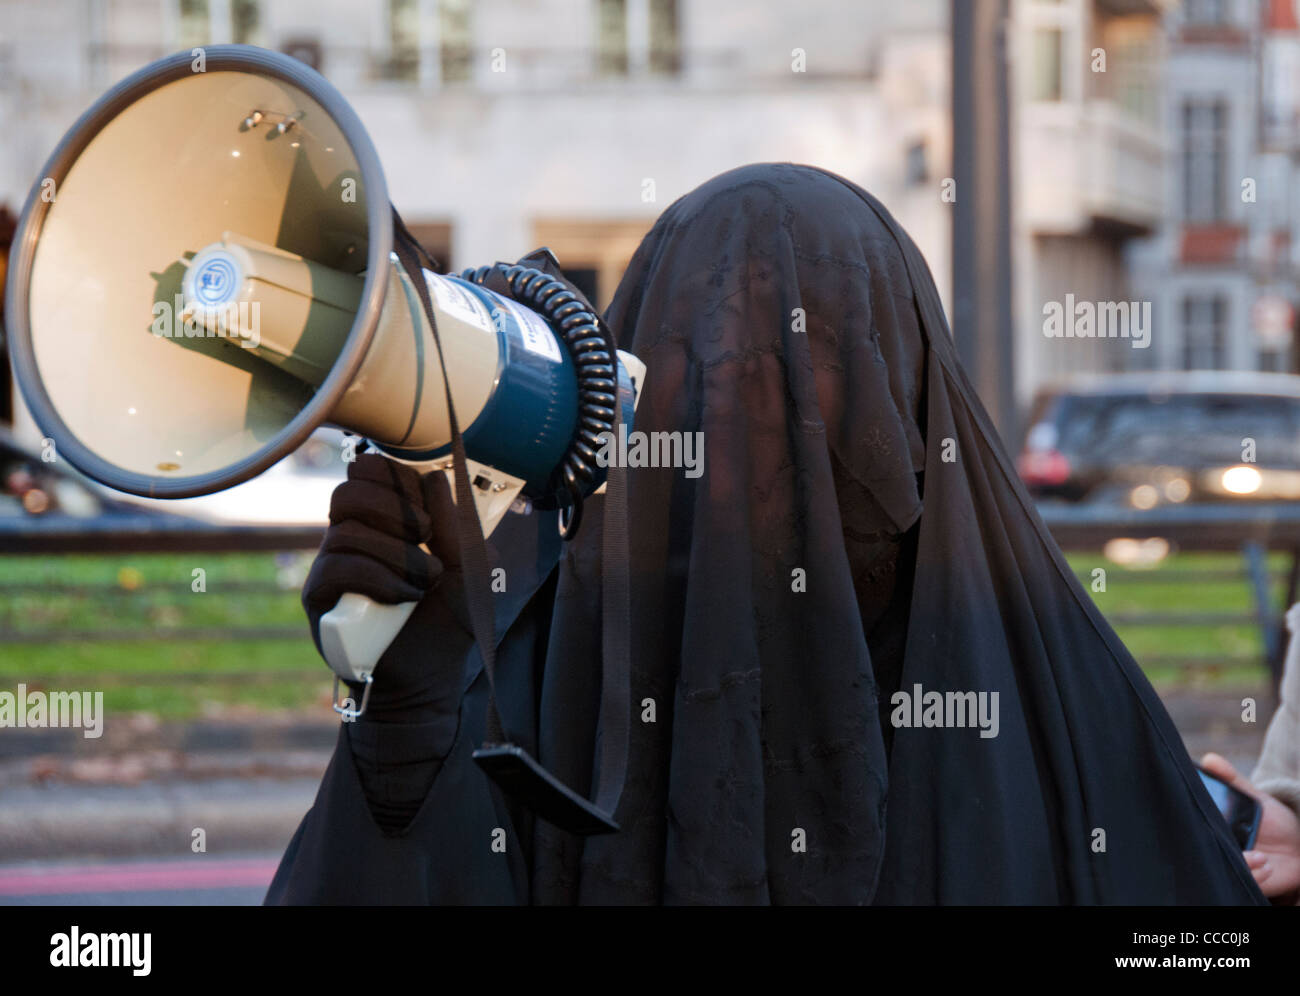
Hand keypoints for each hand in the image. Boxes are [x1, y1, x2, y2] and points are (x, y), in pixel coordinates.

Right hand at [303, 453, 469, 721]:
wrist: (427, 678)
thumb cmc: (449, 619)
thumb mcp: (470, 568)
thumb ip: (457, 524)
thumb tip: (433, 478)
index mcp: (386, 520)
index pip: (371, 471)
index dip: (399, 479)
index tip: (431, 513)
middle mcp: (353, 536)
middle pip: (348, 491)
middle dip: (394, 509)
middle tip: (427, 537)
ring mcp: (332, 565)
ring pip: (346, 530)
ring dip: (397, 553)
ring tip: (426, 581)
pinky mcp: (319, 597)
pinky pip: (336, 567)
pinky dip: (378, 577)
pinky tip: (403, 596)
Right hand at [1201, 752, 1299, 900]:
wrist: (1299, 846)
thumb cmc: (1273, 819)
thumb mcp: (1253, 796)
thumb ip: (1232, 779)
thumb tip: (1210, 759)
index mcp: (1212, 825)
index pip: (1192, 825)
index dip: (1193, 824)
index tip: (1207, 821)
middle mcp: (1217, 846)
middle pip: (1200, 849)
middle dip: (1215, 846)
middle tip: (1232, 842)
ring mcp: (1230, 864)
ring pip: (1219, 867)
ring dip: (1242, 863)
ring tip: (1261, 856)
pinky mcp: (1246, 880)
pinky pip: (1242, 882)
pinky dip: (1254, 874)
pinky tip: (1267, 864)